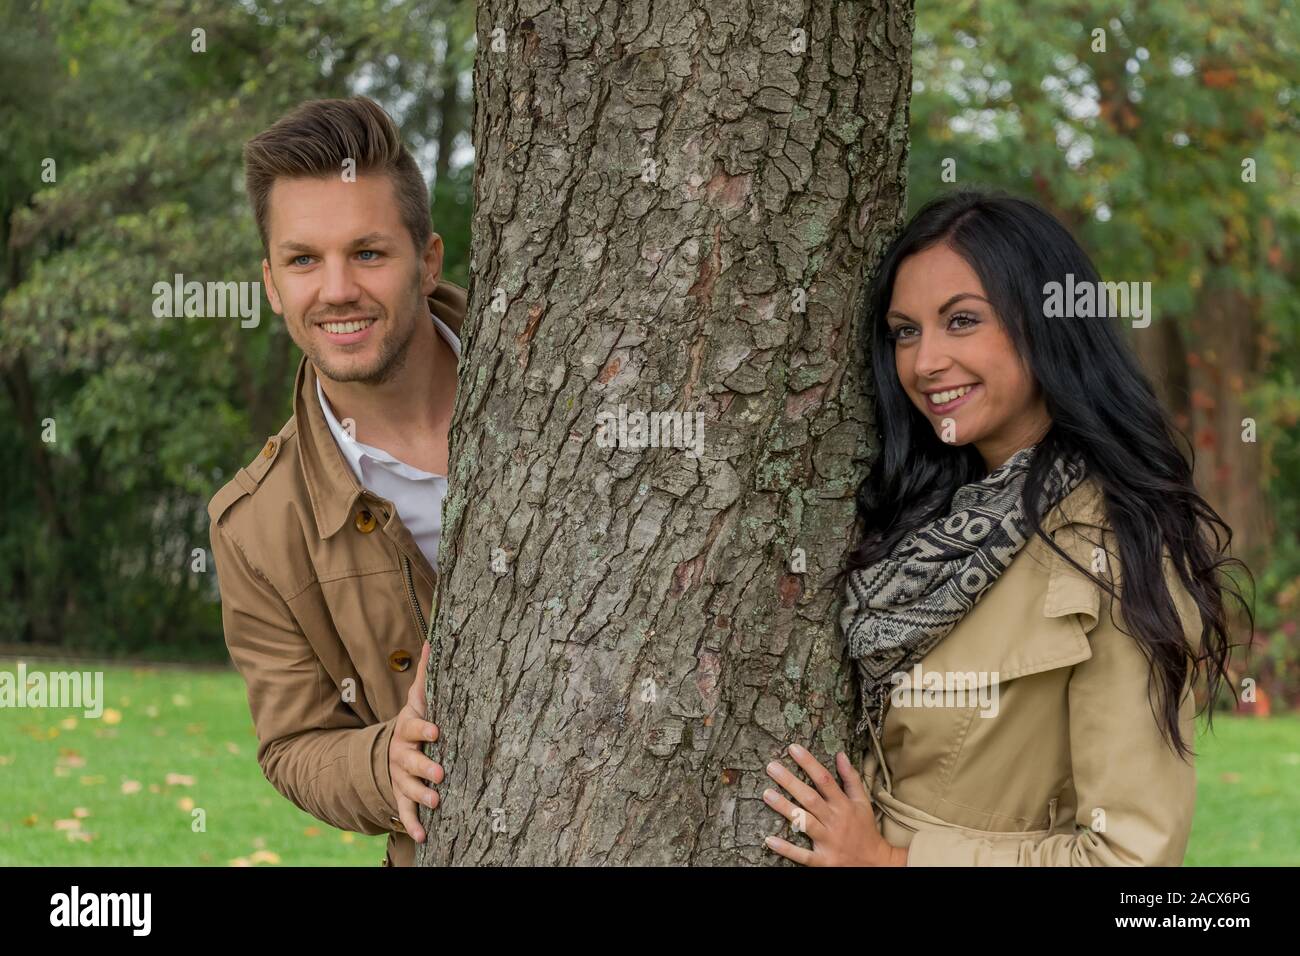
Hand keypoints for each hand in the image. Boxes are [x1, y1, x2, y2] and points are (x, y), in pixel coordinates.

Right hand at [388, 641, 442, 841]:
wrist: (388, 750)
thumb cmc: (414, 721)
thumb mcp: (417, 699)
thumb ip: (426, 674)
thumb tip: (432, 639)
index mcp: (407, 728)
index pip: (414, 726)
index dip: (424, 727)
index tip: (437, 730)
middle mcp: (400, 753)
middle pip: (410, 760)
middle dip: (424, 766)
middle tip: (440, 773)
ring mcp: (399, 776)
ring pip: (408, 787)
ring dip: (422, 795)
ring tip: (437, 802)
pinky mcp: (401, 796)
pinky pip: (404, 812)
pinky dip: (413, 824)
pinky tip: (424, 836)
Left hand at [763, 744, 905, 865]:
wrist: (876, 863)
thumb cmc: (865, 829)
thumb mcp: (862, 802)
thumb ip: (851, 778)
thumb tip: (841, 755)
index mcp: (843, 805)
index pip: (825, 779)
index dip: (809, 763)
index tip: (793, 749)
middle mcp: (834, 820)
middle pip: (810, 798)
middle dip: (790, 782)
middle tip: (771, 767)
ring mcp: (828, 841)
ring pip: (804, 822)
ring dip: (785, 808)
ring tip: (767, 794)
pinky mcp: (823, 860)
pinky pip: (802, 855)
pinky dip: (786, 849)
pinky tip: (769, 840)